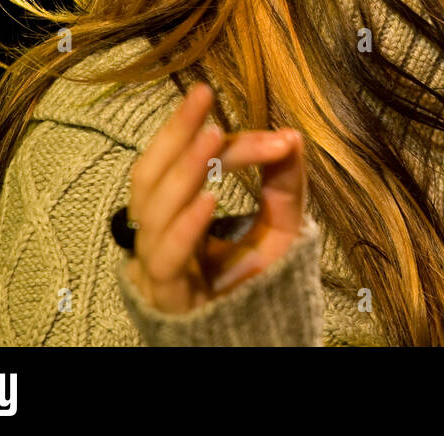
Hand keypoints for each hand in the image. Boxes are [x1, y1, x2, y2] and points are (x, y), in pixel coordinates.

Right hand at [124, 82, 309, 313]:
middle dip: (175, 135)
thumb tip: (293, 136)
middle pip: (150, 176)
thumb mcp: (281, 227)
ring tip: (214, 138)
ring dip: (184, 171)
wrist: (257, 340)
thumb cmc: (259, 285)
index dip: (202, 132)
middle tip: (204, 102)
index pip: (179, 161)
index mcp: (174, 212)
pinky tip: (210, 200)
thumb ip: (285, 186)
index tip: (239, 113)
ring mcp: (156, 267)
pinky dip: (186, 228)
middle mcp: (156, 236)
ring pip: (152, 212)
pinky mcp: (167, 297)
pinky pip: (166, 260)